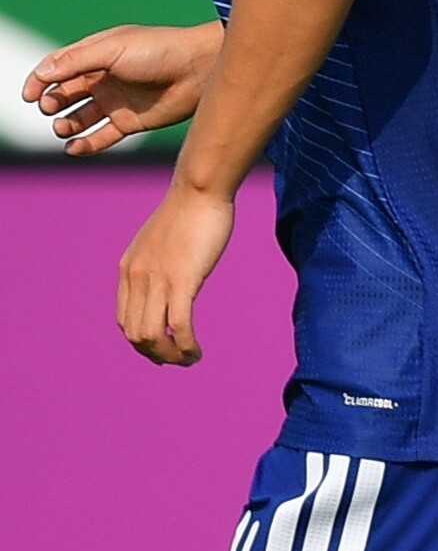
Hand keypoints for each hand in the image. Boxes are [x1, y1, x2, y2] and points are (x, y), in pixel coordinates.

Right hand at [25, 21, 221, 155]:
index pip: (56, 68)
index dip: (39, 81)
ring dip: (65, 124)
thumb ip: (76, 61)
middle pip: (65, 94)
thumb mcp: (113, 49)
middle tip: (50, 108)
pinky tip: (73, 148)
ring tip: (61, 127)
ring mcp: (117, 101)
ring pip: (80, 117)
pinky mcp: (132, 122)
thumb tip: (42, 74)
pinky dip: (86, 144)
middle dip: (52, 102)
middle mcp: (103, 79)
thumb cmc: (159, 50)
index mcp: (95, 55)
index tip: (29, 95)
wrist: (201, 69)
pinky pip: (102, 137)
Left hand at [119, 179, 235, 363]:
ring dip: (171, 356)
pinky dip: (186, 347)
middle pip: (135, 334)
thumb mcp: (164, 241)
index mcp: (129, 269)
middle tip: (181, 360)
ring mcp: (157, 280)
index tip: (165, 349)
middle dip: (157, 355)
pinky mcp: (182, 280)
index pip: (124, 320)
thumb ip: (160, 260)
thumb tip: (172, 272)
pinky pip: (179, 326)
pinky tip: (197, 352)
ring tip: (190, 359)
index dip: (142, 343)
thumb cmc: (190, 212)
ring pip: (153, 336)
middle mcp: (136, 277)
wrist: (199, 190)